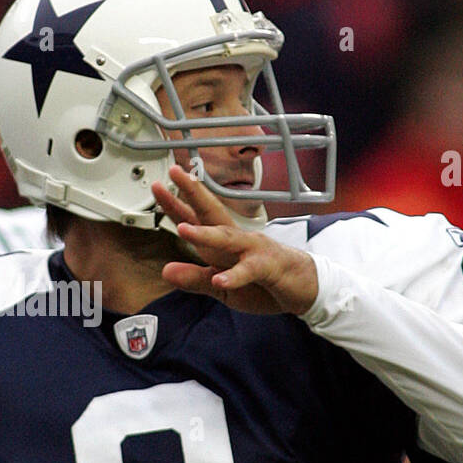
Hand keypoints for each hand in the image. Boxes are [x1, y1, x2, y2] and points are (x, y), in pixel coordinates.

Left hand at [152, 165, 317, 315]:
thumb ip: (195, 278)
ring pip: (227, 240)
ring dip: (205, 235)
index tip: (157, 185)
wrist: (304, 289)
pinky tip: (221, 278)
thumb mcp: (222, 286)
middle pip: (212, 214)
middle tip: (175, 173)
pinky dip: (236, 275)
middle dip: (193, 194)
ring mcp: (254, 251)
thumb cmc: (263, 283)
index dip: (175, 204)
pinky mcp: (269, 268)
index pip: (196, 219)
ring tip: (183, 229)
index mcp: (223, 243)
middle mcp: (237, 240)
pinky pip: (250, 271)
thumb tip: (165, 271)